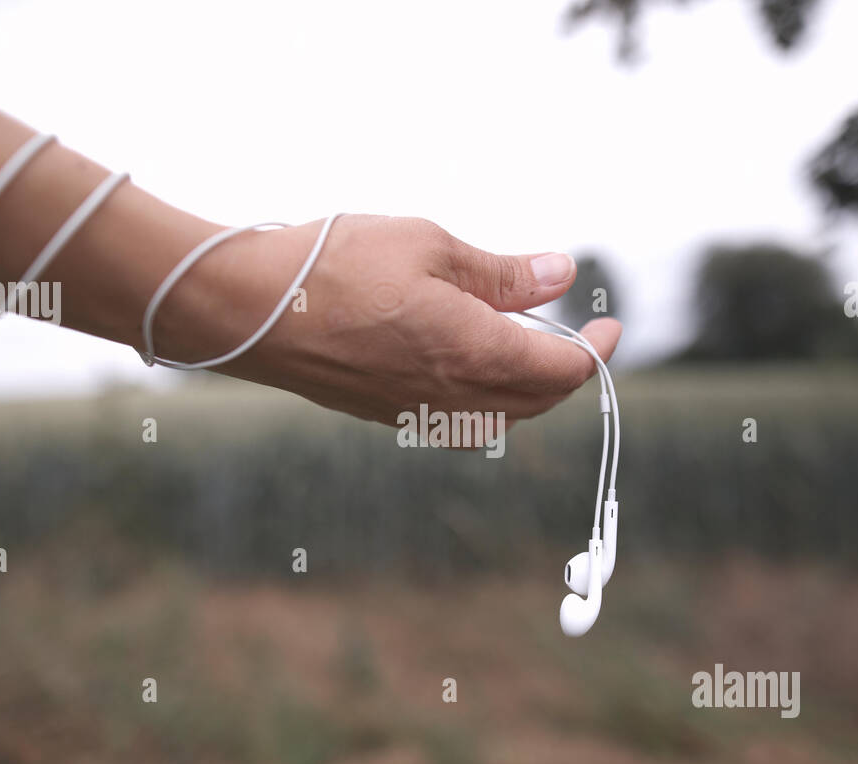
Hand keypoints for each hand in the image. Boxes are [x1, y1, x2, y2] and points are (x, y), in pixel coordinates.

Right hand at [172, 215, 621, 427]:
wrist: (248, 310)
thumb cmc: (333, 265)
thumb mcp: (429, 246)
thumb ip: (501, 273)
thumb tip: (560, 275)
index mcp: (475, 353)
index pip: (562, 371)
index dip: (596, 352)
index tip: (609, 326)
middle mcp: (453, 397)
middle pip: (538, 402)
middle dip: (568, 373)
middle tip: (579, 335)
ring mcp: (419, 414)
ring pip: (502, 418)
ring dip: (529, 391)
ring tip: (528, 346)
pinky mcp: (389, 415)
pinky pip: (462, 423)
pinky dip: (489, 402)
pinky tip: (476, 368)